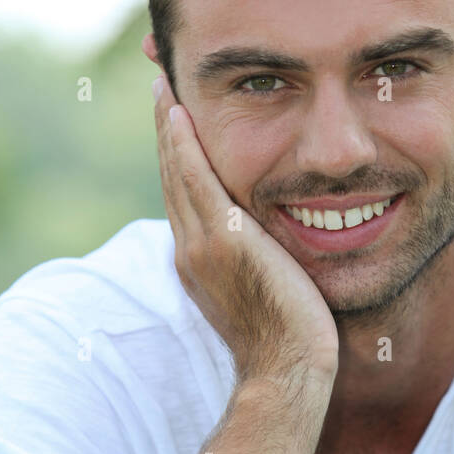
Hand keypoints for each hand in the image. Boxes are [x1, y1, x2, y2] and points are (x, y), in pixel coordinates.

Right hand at [153, 74, 338, 384]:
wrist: (287, 367)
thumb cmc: (290, 340)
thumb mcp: (267, 292)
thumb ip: (258, 263)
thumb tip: (271, 249)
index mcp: (199, 264)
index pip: (185, 199)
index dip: (178, 158)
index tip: (177, 124)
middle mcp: (190, 251)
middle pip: (173, 179)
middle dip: (167, 132)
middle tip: (163, 88)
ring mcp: (201, 245)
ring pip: (178, 172)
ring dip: (170, 126)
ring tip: (165, 86)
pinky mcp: (222, 240)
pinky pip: (195, 179)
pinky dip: (183, 144)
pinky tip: (180, 111)